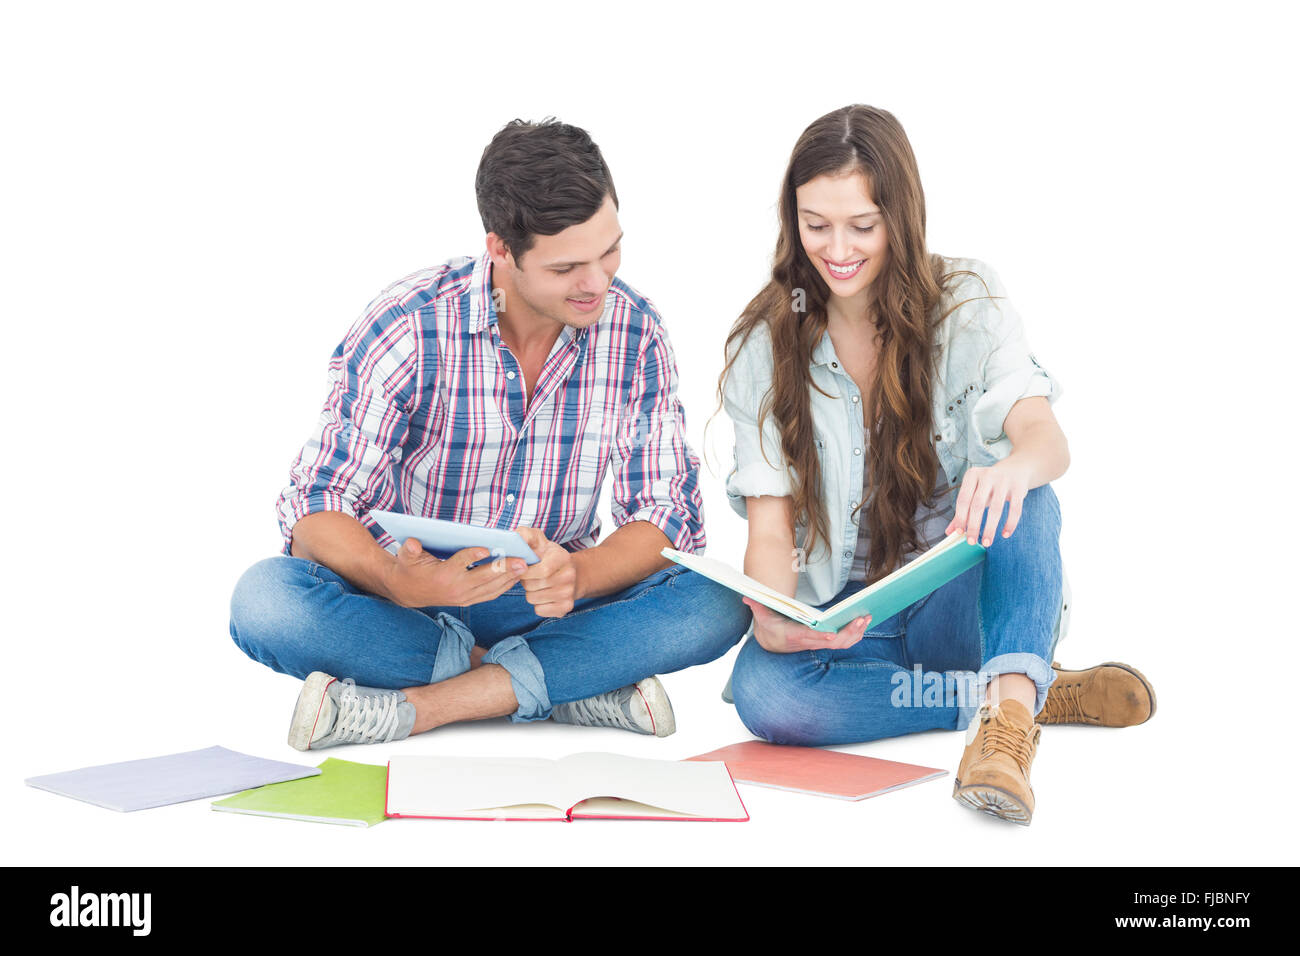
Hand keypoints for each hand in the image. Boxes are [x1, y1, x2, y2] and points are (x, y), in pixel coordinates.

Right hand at [382, 538, 525, 607]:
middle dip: (504, 568)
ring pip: (491, 588)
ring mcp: (464, 597)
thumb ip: (409, 549)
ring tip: (525, 566)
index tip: (487, 548)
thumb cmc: (410, 568)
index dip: (472, 555)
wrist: (408, 592)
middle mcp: (456, 588)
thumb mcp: (406, 557)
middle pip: (484, 577)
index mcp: (442, 575)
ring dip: (509, 577)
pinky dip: (505, 585)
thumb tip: (411, 542)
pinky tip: (516, 576)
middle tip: (522, 561)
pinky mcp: (469, 600)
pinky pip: (491, 594)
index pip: (460, 563)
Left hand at [515, 527, 579, 617]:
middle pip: (533, 586)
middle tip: (531, 575)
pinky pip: (539, 610)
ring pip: (533, 599)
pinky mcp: (566, 607)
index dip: (526, 571)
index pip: (542, 571)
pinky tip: (542, 594)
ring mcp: (569, 593)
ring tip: (536, 583)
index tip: (523, 567)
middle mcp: (570, 576)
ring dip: (529, 592)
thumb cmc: (546, 554)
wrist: (568, 571)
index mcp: (563, 557)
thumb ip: (524, 535)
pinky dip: (536, 604)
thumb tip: (515, 538)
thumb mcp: (537, 539)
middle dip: (525, 581)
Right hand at [743, 598, 870, 653]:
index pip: (810, 638)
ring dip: (856, 632)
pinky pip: (843, 641)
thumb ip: (757, 606)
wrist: (772, 642)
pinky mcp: (824, 642)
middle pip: (833, 642)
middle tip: (862, 618)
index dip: (821, 637)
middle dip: (848, 631)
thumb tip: (747, 597)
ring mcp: (818, 644)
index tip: (832, 634)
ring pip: (842, 643)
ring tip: (867, 617)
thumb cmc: (770, 628)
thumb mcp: (761, 616)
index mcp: (795, 636)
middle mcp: (809, 642)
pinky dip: (855, 633)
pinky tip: (864, 622)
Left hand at [946, 458, 1032, 545]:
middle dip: (973, 526)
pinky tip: (1005, 534)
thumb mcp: (974, 493)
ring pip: (996, 509)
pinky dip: (1010, 524)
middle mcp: (987, 475)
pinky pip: (1015, 509)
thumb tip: (949, 532)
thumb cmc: (989, 485)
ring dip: (990, 529)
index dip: (960, 517)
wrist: (1016, 469)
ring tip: (986, 542)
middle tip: (971, 542)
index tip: (960, 532)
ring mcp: (1004, 481)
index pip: (963, 499)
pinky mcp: (1019, 488)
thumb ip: (962, 511)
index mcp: (972, 475)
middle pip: (977, 505)